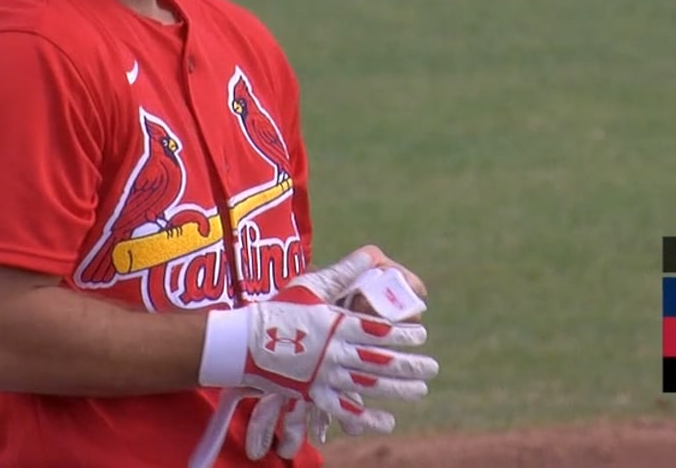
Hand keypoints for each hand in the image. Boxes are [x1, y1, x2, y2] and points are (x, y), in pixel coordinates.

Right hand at [229, 248, 437, 454]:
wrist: (243, 342)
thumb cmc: (279, 309)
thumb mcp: (311, 285)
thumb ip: (344, 273)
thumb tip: (373, 253)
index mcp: (336, 324)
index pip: (377, 331)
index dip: (402, 334)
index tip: (422, 335)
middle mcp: (334, 352)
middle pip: (379, 361)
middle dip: (409, 365)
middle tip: (432, 367)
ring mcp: (324, 375)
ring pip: (369, 386)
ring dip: (398, 389)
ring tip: (421, 389)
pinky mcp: (313, 394)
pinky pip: (344, 409)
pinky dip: (367, 418)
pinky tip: (389, 422)